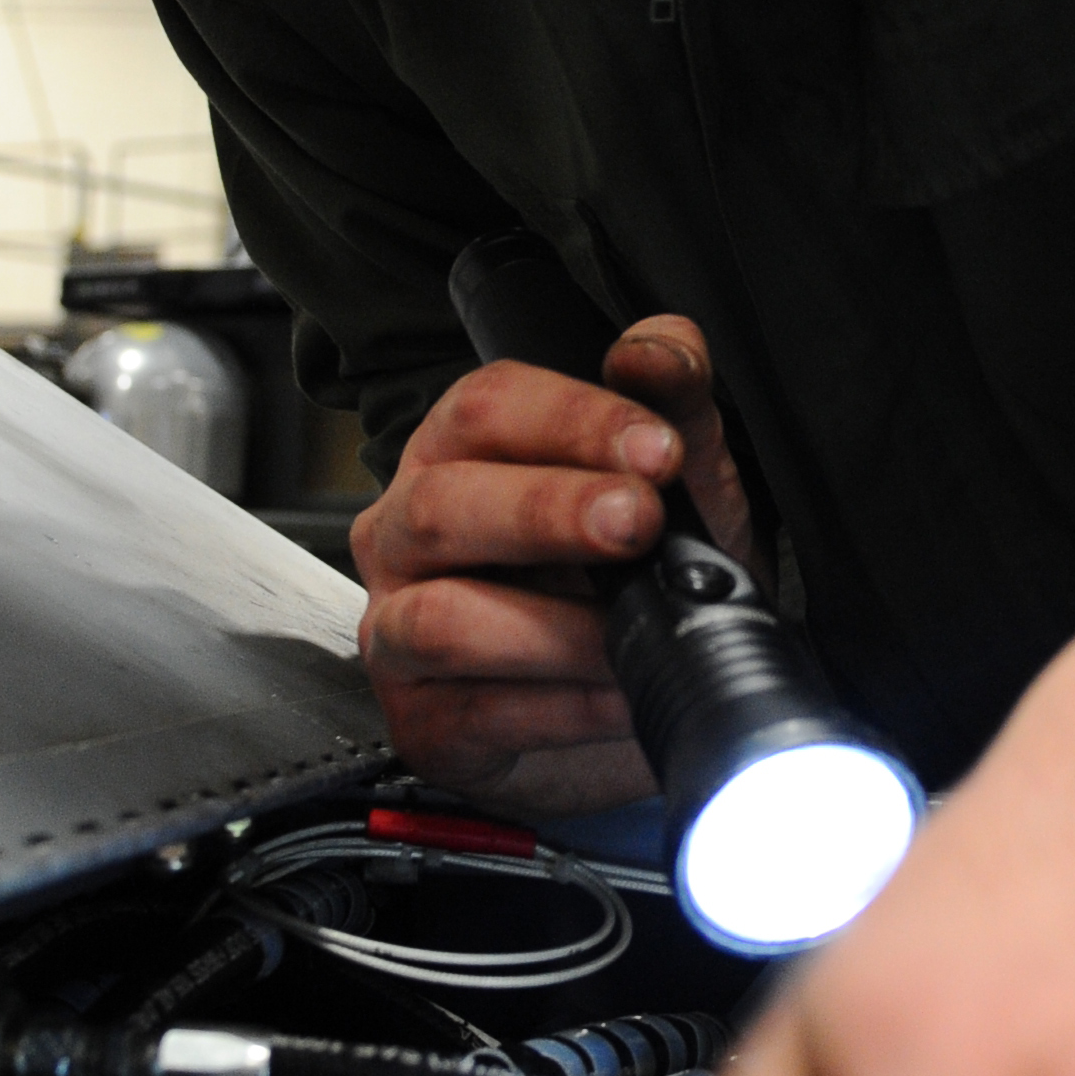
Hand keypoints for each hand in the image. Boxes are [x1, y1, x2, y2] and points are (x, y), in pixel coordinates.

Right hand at [353, 314, 764, 822]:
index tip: (660, 448)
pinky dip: (562, 710)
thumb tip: (658, 351)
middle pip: (443, 504)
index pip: (487, 408)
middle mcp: (407, 534)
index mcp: (458, 452)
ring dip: (554, 629)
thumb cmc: (633, 571)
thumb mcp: (675, 482)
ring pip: (441, 619)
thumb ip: (673, 403)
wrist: (637, 693)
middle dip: (547, 511)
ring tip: (633, 633)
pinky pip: (475, 715)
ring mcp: (399, 632)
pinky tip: (620, 696)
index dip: (575, 421)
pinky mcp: (423, 724)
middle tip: (638, 521)